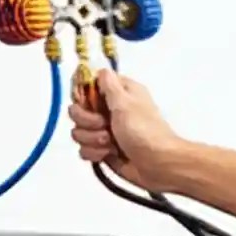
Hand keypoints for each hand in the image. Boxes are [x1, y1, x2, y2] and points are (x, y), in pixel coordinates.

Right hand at [68, 69, 183, 191]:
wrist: (158, 165)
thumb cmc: (143, 130)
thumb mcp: (125, 102)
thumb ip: (108, 85)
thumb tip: (100, 70)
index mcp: (119, 93)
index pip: (87, 86)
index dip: (83, 95)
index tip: (88, 103)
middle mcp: (110, 110)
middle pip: (78, 110)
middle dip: (87, 121)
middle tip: (104, 126)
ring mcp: (105, 132)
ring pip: (79, 132)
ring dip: (92, 139)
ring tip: (110, 144)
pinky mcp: (103, 150)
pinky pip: (84, 149)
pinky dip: (94, 153)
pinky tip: (108, 155)